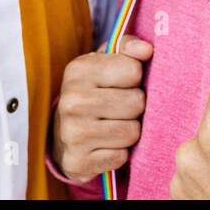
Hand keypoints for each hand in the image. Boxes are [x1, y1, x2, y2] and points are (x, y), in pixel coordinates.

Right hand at [52, 36, 151, 182]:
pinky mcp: (77, 161)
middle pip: (136, 102)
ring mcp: (72, 133)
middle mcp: (71, 100)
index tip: (122, 83)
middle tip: (119, 107)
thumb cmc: (94, 91)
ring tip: (114, 125)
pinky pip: (121, 157)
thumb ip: (128, 47)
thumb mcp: (105, 62)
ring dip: (129, 130)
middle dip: (135, 106)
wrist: (62, 133)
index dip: (135, 78)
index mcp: (78, 70)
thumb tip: (146, 50)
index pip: (134, 70)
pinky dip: (119, 152)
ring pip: (131, 132)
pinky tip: (105, 145)